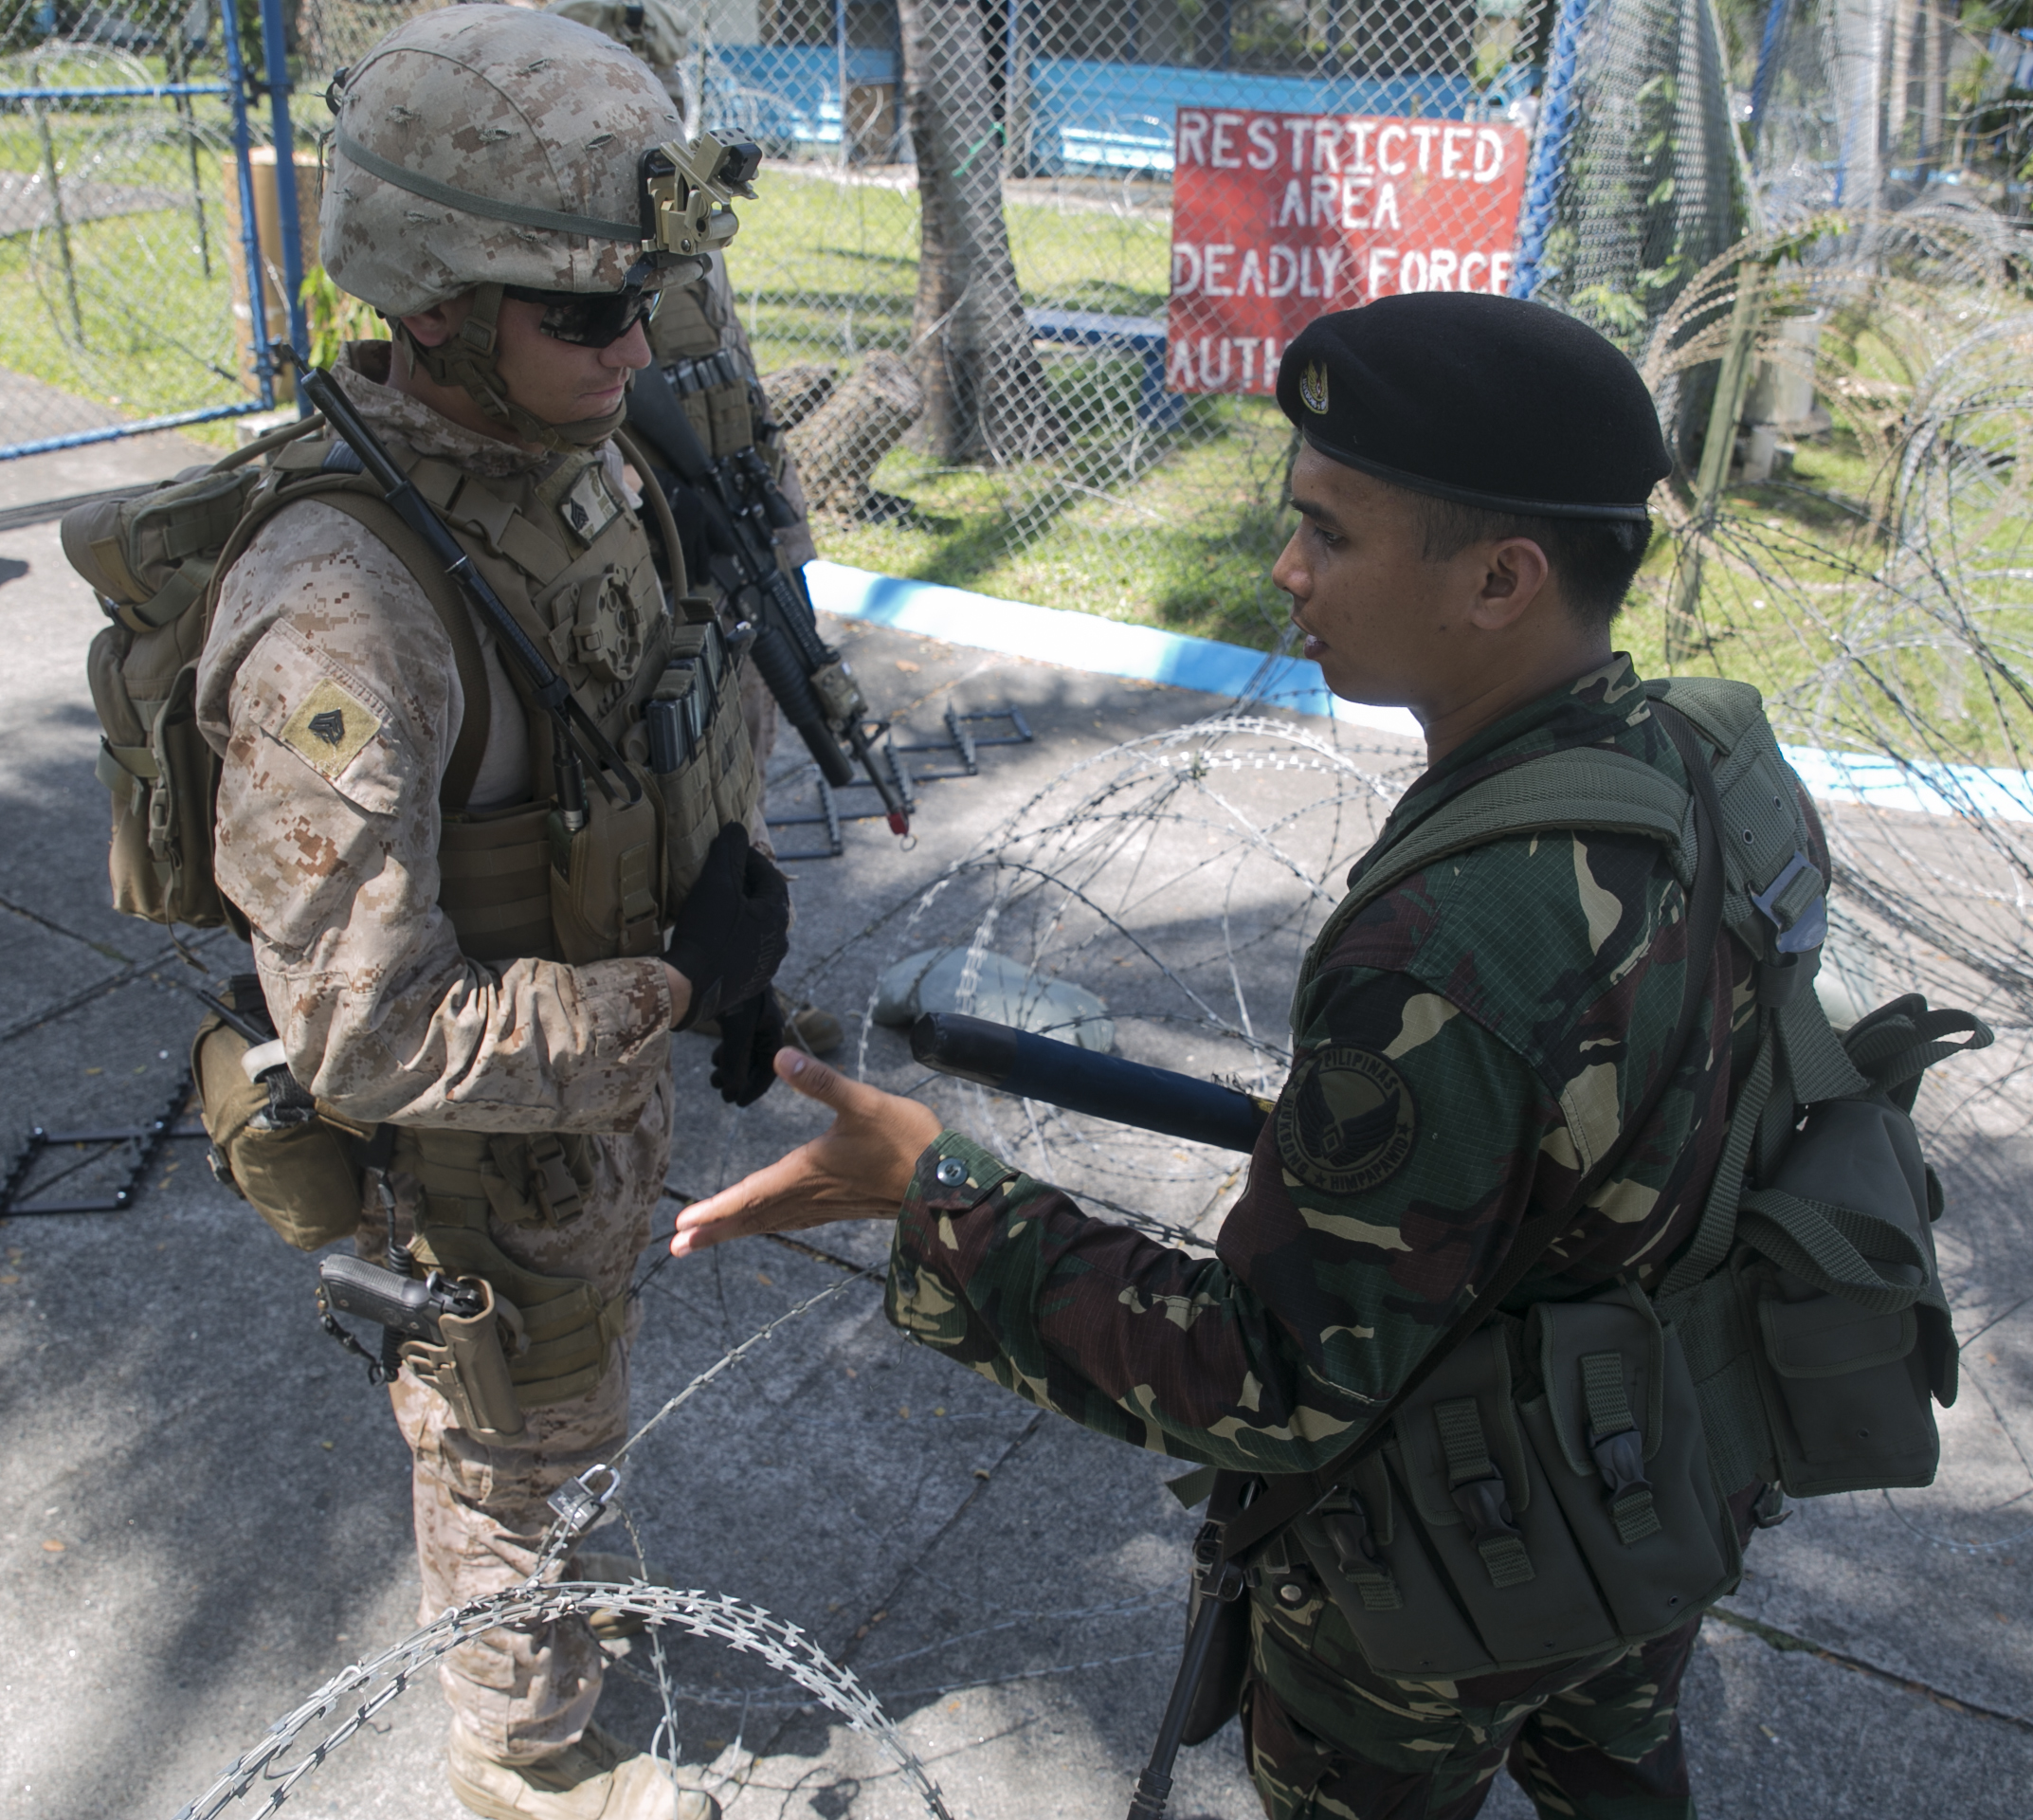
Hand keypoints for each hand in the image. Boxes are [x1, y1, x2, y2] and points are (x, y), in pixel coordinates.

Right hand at [666, 822, 789, 1031]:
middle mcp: (779, 941)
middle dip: (748, 887)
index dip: (751, 860)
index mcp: (776, 915)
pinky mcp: (753, 983)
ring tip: (720, 905)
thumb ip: (729, 852)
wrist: (690, 987)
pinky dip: (738, 938)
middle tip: (725, 876)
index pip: (770, 877)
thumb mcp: (716, 882)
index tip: (732, 851)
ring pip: (759, 929)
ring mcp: (768, 965)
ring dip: (744, 914)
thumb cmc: (705, 931)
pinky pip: (750, 952)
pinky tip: (718, 935)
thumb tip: (738, 827)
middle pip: (767, 903)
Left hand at [671, 1050, 942, 1255]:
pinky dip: (767, 1225)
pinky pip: (791, 1220)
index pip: (749, 1195)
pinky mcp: (840, 1206)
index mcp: (806, 1172)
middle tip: (675, 1247)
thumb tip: (782, 1057)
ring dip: (735, 1231)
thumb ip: (821, 1081)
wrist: (946, 1182)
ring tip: (703, 1241)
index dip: (714, 1209)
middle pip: (751, 1217)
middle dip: (713, 1232)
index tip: (682, 1224)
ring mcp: (826, 1204)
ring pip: (769, 1222)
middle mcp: (810, 1195)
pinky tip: (765, 1222)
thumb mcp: (863, 1103)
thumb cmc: (906, 1141)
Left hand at [710, 989, 784, 1106]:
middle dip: (739, 1078)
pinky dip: (726, 1051)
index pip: (770, 1067)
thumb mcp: (737, 1029)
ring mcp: (750, 1014)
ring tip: (713, 1078)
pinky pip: (735, 1037)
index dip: (754, 1088)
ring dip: (730, 1066)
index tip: (737, 1103)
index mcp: (771, 1026)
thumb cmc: (733, 989)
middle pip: (756, 1059)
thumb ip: (736, 1061)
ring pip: (744, 1048)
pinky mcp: (735, 1007)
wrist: (718, 952)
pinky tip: (715, 1057)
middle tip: (721, 1093)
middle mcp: (764, 1021)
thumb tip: (732, 1093)